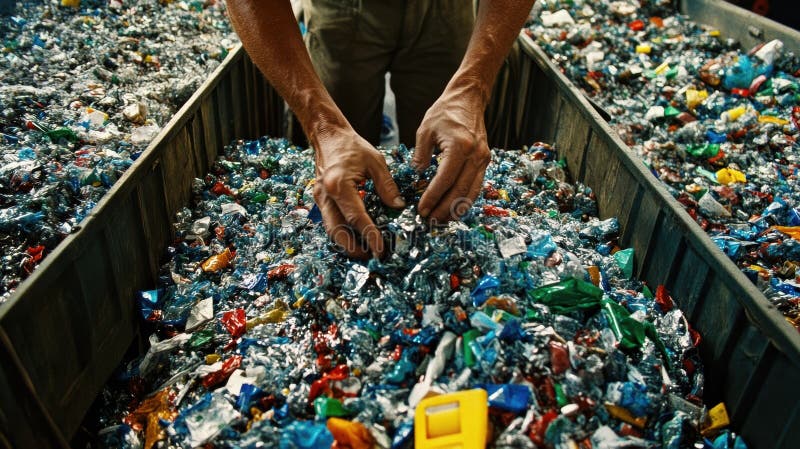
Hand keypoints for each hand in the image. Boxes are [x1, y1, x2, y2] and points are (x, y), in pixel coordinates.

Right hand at [313, 127, 404, 258]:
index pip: (356, 218)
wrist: (328, 135)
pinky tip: (355, 237)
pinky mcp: (320, 200)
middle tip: (372, 256)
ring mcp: (319, 198)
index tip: (381, 249)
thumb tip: (398, 207)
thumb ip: (387, 186)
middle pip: (337, 231)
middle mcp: (325, 195)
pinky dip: (342, 233)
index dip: (370, 235)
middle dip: (353, 248)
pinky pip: (330, 221)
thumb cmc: (352, 146)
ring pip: (330, 230)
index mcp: (339, 185)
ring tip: (365, 250)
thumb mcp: (376, 162)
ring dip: (346, 243)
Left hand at [413, 84, 490, 223]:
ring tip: (441, 219)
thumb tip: (417, 176)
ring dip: (456, 209)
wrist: (469, 98)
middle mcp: (475, 155)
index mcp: (459, 147)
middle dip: (444, 209)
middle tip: (429, 220)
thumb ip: (420, 155)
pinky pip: (476, 186)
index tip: (421, 209)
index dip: (432, 198)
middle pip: (460, 191)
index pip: (445, 180)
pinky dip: (465, 199)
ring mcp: (483, 159)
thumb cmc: (445, 112)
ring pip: (471, 192)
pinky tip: (454, 208)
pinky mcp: (485, 161)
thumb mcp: (425, 130)